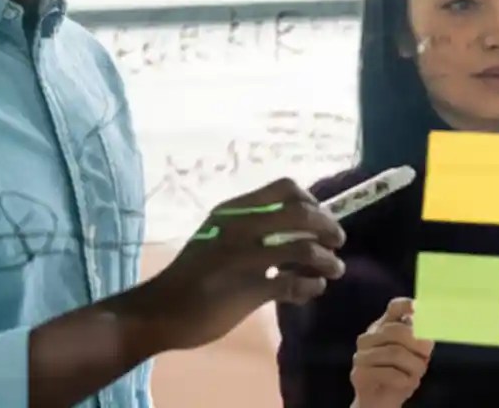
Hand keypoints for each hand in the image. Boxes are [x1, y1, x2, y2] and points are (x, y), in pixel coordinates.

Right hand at [126, 178, 345, 352]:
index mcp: (235, 210)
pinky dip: (311, 286)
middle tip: (338, 241)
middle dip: (328, 227)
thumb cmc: (192, 273)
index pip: (285, 188)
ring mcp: (245, 258)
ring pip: (305, 250)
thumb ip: (251, 228)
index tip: (319, 217)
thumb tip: (296, 229)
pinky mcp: (249, 290)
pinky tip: (313, 289)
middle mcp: (242, 227)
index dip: (311, 201)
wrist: (161, 310)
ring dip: (327, 260)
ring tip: (334, 269)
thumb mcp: (217, 236)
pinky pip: (294, 284)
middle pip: (303, 215)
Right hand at [351, 298, 434, 407]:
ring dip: (413, 366)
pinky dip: (403, 380)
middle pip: (397, 330)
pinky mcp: (359, 374)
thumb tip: (428, 335)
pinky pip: (389, 373)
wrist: (381, 403)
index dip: (408, 305)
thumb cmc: (400, 375)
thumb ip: (422, 342)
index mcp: (383, 326)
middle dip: (418, 346)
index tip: (420, 309)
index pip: (394, 307)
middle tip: (426, 359)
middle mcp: (369, 337)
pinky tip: (405, 383)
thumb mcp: (416, 357)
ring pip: (395, 352)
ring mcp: (361, 355)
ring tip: (416, 375)